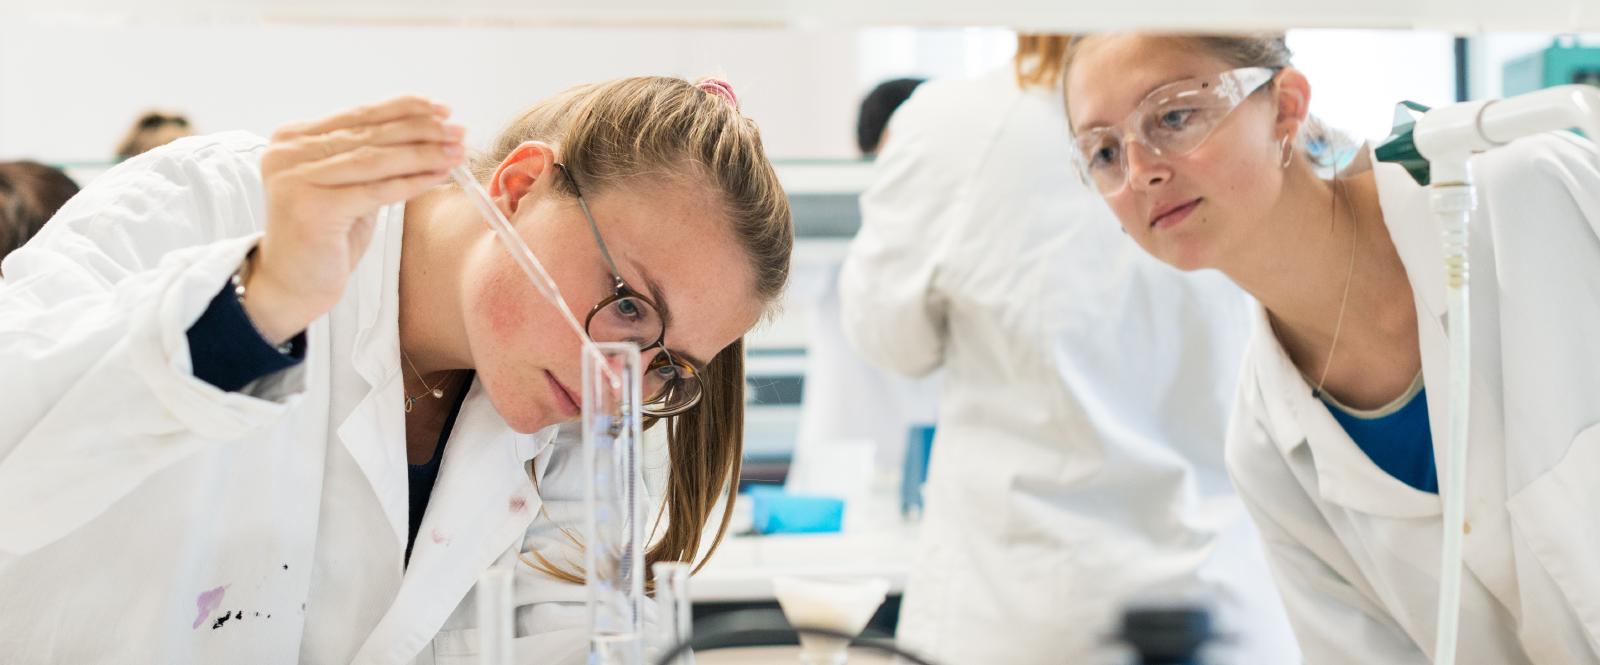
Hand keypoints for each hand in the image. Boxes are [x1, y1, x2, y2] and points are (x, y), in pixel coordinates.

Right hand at [245, 96, 464, 342]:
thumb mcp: (348, 188)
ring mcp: (296, 179)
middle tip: (458, 130)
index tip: (442, 108)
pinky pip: (376, 191)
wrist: (292, 285)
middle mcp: (287, 153)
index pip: (358, 116)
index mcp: (292, 139)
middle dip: (421, 130)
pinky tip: (440, 176)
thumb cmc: (326, 237)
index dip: (404, 109)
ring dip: (422, 154)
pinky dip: (412, 182)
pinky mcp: (313, 208)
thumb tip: (427, 133)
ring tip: (457, 152)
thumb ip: (369, 159)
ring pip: (375, 160)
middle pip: (369, 135)